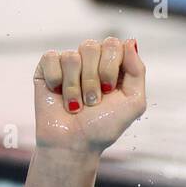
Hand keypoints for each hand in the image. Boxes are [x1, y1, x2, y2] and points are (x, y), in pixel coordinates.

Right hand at [32, 37, 145, 160]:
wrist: (73, 144)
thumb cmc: (103, 127)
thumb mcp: (133, 103)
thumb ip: (138, 71)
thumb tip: (130, 41)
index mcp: (113, 65)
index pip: (114, 44)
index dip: (110, 66)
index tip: (109, 90)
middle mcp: (91, 61)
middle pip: (91, 46)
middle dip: (92, 79)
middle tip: (92, 101)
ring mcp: (69, 63)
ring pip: (72, 56)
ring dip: (75, 88)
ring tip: (76, 105)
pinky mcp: (47, 67)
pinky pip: (52, 58)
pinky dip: (57, 82)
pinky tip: (58, 95)